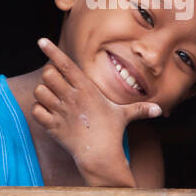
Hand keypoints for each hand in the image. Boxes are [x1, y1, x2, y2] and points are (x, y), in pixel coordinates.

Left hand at [31, 37, 159, 182]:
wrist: (99, 155)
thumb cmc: (112, 132)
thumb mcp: (124, 115)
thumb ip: (140, 109)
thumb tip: (159, 111)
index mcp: (86, 88)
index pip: (65, 64)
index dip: (52, 50)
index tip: (41, 41)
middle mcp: (71, 97)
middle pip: (48, 74)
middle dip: (49, 75)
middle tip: (57, 82)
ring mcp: (59, 111)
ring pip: (39, 91)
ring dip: (43, 92)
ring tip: (52, 98)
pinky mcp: (52, 126)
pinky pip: (35, 110)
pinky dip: (38, 110)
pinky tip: (48, 113)